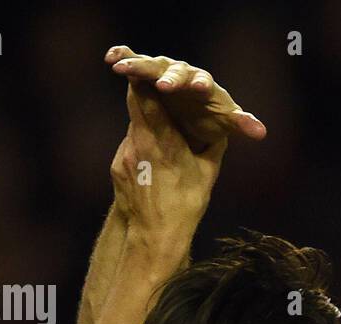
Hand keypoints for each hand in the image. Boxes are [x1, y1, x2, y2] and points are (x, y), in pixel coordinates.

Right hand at [105, 45, 265, 151]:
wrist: (193, 111)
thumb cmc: (211, 116)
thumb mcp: (226, 122)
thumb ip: (241, 124)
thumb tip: (261, 132)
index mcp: (203, 85)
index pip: (203, 82)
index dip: (200, 84)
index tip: (198, 88)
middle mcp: (183, 73)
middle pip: (174, 71)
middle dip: (168, 77)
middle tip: (162, 85)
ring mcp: (163, 71)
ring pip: (150, 65)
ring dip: (137, 65)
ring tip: (120, 67)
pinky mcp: (146, 73)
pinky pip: (134, 61)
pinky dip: (124, 56)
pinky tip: (112, 57)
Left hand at [109, 82, 225, 247]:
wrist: (155, 235)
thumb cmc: (186, 205)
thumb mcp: (208, 174)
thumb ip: (213, 147)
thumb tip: (223, 130)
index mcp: (164, 141)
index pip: (147, 97)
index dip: (147, 80)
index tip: (151, 71)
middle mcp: (139, 143)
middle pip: (136, 104)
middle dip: (145, 93)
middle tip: (157, 87)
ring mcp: (125, 154)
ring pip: (133, 125)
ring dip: (146, 123)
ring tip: (162, 132)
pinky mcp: (117, 166)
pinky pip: (130, 145)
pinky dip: (142, 145)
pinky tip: (153, 160)